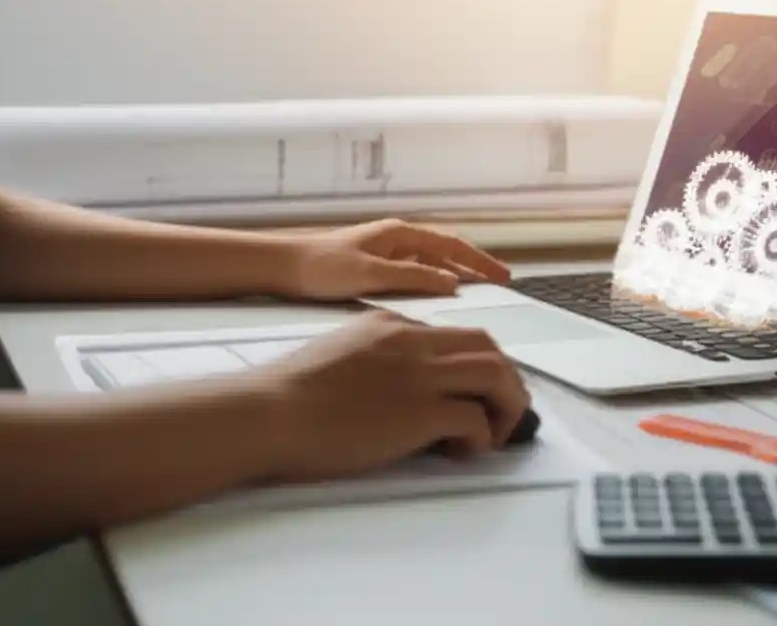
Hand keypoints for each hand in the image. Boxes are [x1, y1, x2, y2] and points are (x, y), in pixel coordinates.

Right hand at [259, 311, 529, 480]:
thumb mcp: (339, 354)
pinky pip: (476, 419)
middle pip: (487, 345)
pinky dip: (482, 438)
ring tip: (496, 433)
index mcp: (389, 325)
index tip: (470, 393)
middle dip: (505, 379)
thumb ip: (374, 360)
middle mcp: (411, 342)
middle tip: (500, 412)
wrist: (269, 412)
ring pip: (495, 374)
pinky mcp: (419, 412)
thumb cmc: (287, 395)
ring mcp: (418, 375)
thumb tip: (396, 392)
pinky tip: (462, 452)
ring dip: (507, 405)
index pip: (452, 335)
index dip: (472, 365)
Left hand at [285, 219, 510, 300]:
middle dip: (473, 266)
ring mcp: (385, 254)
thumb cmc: (321, 268)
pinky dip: (431, 284)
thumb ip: (413, 278)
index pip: (451, 245)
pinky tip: (435, 300)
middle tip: (500, 284)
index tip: (503, 276)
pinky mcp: (373, 270)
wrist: (282, 268)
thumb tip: (452, 283)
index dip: (480, 261)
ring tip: (476, 293)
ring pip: (430, 263)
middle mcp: (395, 240)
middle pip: (445, 252)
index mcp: (399, 235)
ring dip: (454, 276)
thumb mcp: (371, 274)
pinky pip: (413, 275)